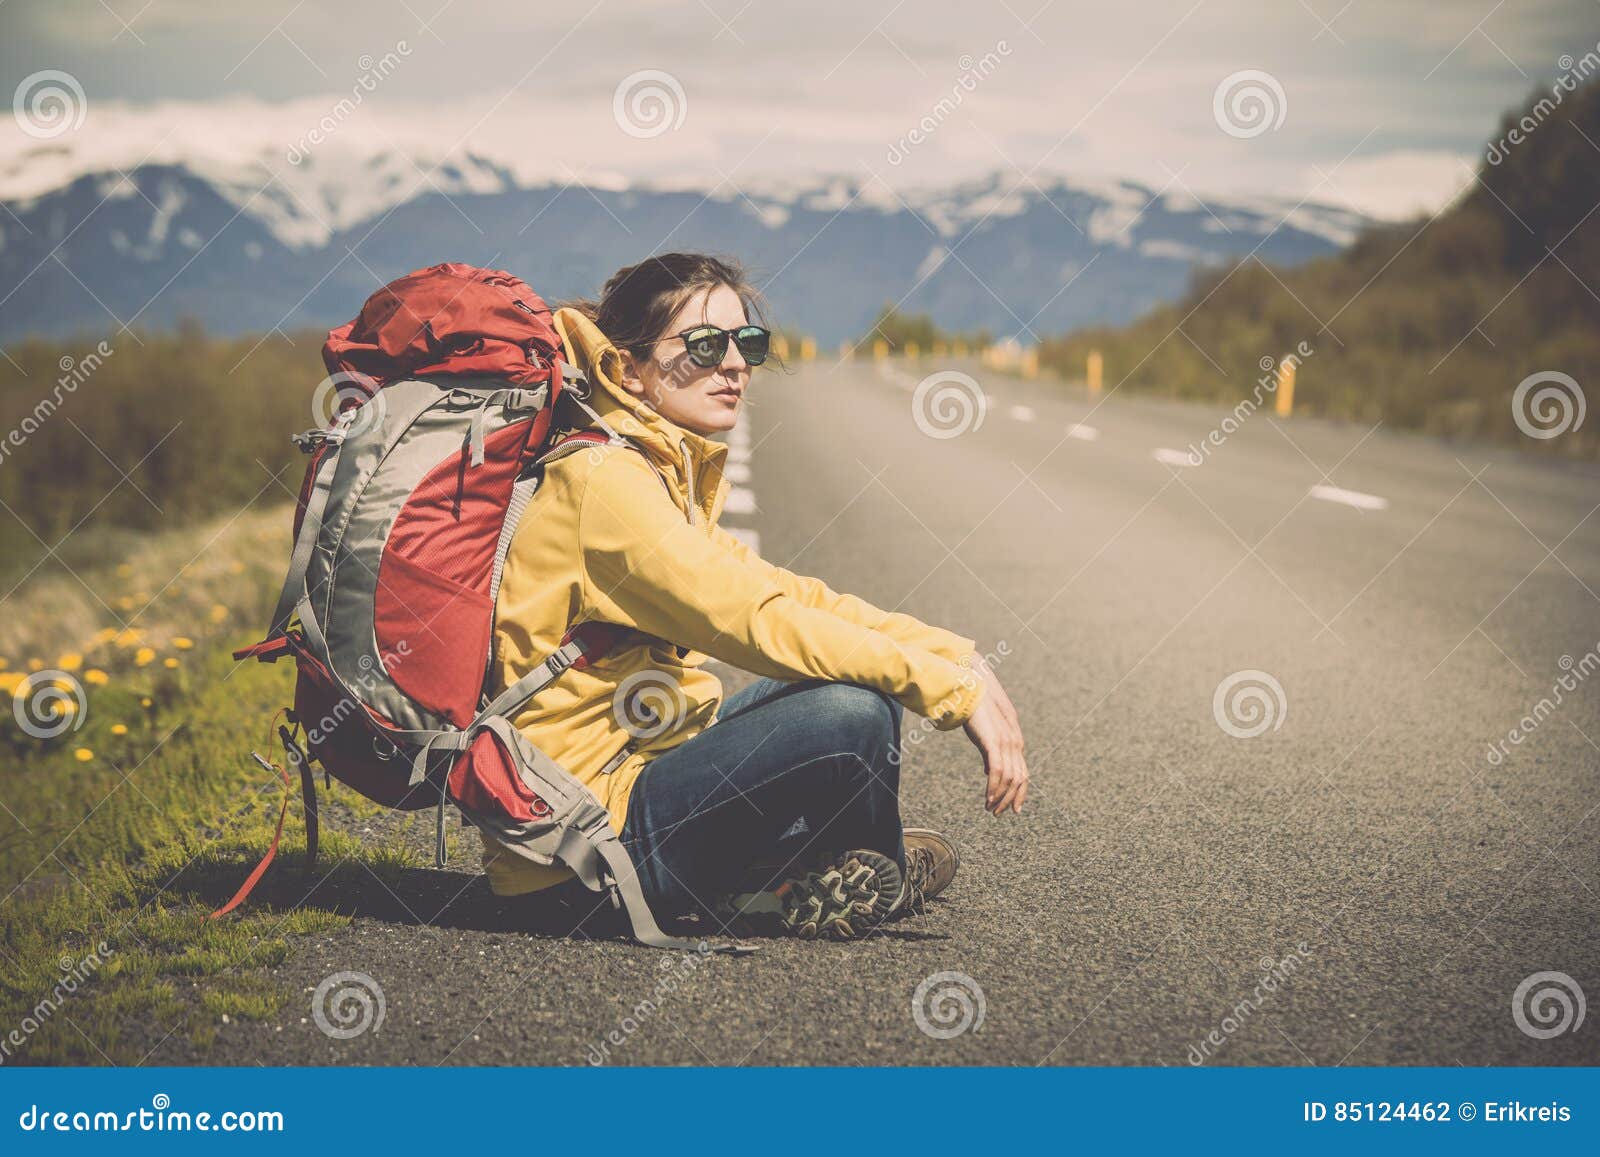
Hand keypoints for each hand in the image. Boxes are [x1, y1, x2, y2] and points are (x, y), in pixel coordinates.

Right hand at [961, 656, 1028, 814]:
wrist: (970, 689)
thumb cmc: (976, 710)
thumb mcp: (986, 735)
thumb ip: (991, 752)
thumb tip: (988, 770)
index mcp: (1015, 741)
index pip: (1022, 774)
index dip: (1019, 793)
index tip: (1012, 809)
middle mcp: (1015, 743)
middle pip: (1019, 779)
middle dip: (1009, 799)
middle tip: (998, 813)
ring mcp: (1006, 742)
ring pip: (1009, 779)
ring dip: (1000, 797)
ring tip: (990, 808)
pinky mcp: (995, 741)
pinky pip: (998, 771)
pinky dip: (994, 787)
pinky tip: (987, 798)